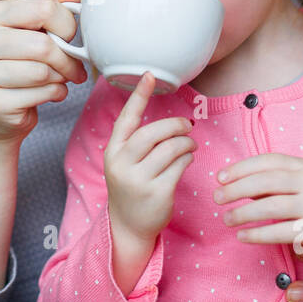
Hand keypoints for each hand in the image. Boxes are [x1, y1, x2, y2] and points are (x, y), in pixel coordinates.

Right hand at [0, 0, 88, 144]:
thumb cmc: (13, 71)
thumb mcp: (27, 35)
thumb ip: (47, 13)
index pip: (41, 7)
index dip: (66, 24)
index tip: (70, 37)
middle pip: (42, 44)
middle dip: (68, 58)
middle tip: (74, 67)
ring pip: (42, 72)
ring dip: (61, 78)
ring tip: (58, 80)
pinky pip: (40, 94)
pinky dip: (53, 94)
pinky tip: (47, 94)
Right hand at [104, 71, 195, 245]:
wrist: (128, 226)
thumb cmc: (131, 187)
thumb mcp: (123, 162)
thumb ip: (136, 142)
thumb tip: (167, 121)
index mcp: (113, 151)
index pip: (126, 119)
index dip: (138, 95)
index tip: (149, 75)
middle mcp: (121, 164)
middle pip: (152, 133)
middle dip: (175, 125)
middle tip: (187, 126)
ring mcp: (138, 180)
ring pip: (170, 148)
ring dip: (186, 143)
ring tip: (190, 145)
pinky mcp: (157, 193)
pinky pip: (179, 165)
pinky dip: (188, 157)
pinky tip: (187, 158)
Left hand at [212, 153, 302, 261]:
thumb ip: (277, 181)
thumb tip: (238, 184)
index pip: (267, 161)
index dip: (240, 168)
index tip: (220, 177)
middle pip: (264, 182)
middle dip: (235, 189)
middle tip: (217, 198)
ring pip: (268, 207)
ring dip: (242, 213)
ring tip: (226, 218)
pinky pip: (278, 232)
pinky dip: (256, 234)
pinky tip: (242, 235)